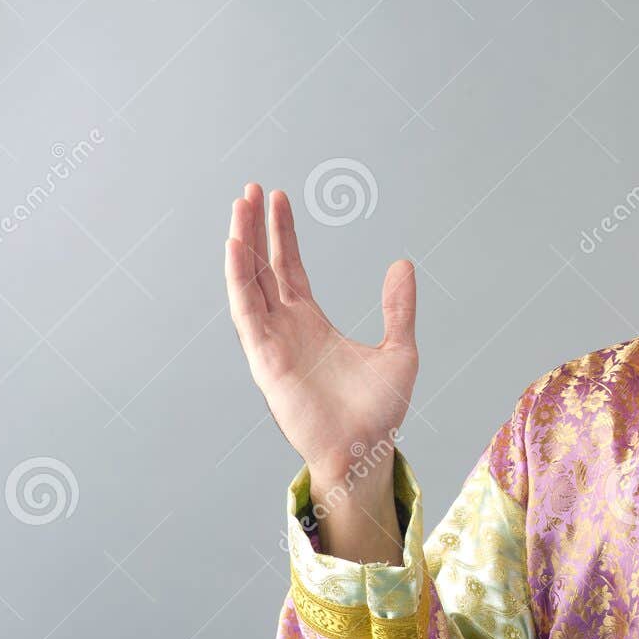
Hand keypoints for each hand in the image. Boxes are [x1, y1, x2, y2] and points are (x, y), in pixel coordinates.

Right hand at [224, 183, 417, 478]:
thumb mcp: (399, 349)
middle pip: (263, 267)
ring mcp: (272, 342)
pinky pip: (247, 313)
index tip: (279, 198)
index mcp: (311, 323)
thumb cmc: (379, 410)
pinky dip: (239, 280)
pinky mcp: (265, 359)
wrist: (365, 450)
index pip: (289, 268)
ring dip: (242, 244)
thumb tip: (403, 264)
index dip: (283, 234)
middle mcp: (286, 328)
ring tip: (240, 206)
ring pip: (249, 283)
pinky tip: (235, 248)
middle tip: (250, 189)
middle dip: (255, 229)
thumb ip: (398, 308)